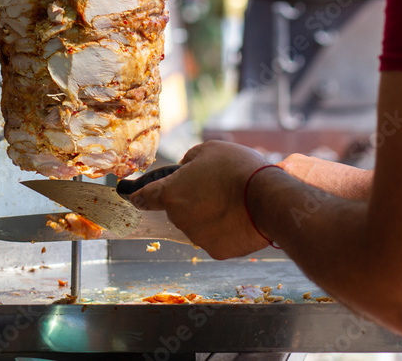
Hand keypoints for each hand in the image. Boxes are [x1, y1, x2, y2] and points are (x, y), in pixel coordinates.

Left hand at [129, 141, 273, 259]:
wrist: (269, 200)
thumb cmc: (237, 169)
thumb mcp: (209, 150)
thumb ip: (189, 160)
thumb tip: (186, 168)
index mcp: (171, 193)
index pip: (144, 197)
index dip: (137, 195)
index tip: (131, 196)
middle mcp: (179, 218)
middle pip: (177, 209)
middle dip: (190, 200)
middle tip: (214, 188)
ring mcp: (197, 238)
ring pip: (197, 224)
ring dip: (207, 215)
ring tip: (232, 202)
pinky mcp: (216, 252)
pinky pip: (215, 238)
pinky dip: (223, 230)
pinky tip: (239, 218)